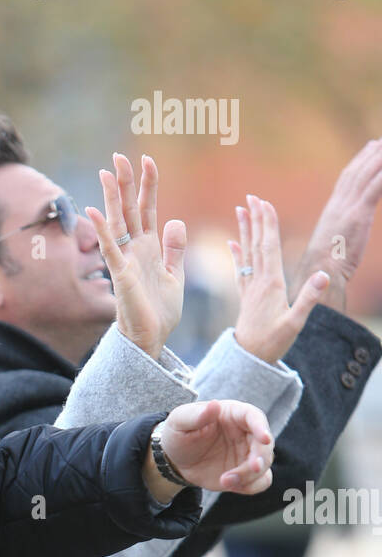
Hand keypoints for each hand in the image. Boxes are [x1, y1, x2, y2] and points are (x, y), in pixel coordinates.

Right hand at [85, 153, 185, 360]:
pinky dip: (102, 229)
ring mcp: (126, 260)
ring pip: (117, 223)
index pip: (147, 208)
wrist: (152, 338)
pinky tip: (94, 210)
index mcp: (149, 247)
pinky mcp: (120, 275)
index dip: (148, 185)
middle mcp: (135, 249)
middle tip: (119, 156)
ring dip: (111, 198)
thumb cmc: (160, 312)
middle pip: (129, 209)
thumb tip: (177, 221)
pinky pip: (110, 248)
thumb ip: (175, 249)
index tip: (148, 160)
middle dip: (125, 183)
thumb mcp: (175, 275)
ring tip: (107, 172)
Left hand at [144, 399, 273, 500]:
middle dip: (261, 457)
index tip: (265, 438)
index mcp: (234, 414)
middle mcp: (246, 433)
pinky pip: (259, 481)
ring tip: (224, 481)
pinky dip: (251, 487)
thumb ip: (196, 415)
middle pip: (265, 445)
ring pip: (264, 465)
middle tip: (252, 468)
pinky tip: (230, 485)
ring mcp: (247, 454)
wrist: (175, 459)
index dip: (261, 426)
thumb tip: (214, 405)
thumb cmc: (179, 434)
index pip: (254, 416)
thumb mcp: (179, 421)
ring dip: (251, 476)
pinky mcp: (245, 473)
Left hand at [230, 194, 328, 363]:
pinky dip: (237, 255)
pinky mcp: (246, 297)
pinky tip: (232, 243)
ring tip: (240, 209)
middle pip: (256, 244)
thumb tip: (323, 275)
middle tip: (251, 196)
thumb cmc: (273, 343)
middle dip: (255, 219)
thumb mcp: (295, 323)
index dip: (267, 223)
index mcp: (271, 283)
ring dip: (245, 230)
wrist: (249, 360)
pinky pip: (240, 271)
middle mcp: (258, 282)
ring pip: (247, 253)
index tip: (264, 202)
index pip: (268, 246)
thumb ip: (309, 298)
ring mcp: (250, 289)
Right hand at [290, 138, 381, 309]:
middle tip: (381, 140)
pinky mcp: (358, 215)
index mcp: (331, 211)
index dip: (359, 161)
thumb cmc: (323, 269)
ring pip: (366, 174)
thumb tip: (341, 237)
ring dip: (379, 158)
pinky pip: (375, 188)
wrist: (318, 274)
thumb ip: (338, 235)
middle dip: (371, 153)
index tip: (370, 148)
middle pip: (356, 171)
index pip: (346, 178)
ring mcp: (347, 209)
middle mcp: (338, 205)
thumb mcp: (330, 247)